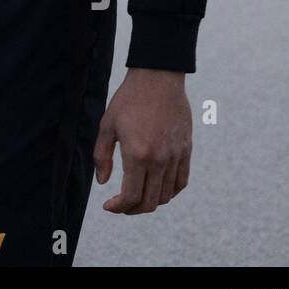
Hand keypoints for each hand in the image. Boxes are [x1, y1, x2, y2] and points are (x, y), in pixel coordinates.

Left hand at [93, 67, 191, 212]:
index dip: (119, 207)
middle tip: (121, 205)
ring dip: (151, 202)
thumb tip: (103, 182)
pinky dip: (169, 192)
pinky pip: (181, 182)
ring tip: (137, 196)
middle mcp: (159, 160)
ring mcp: (175, 156)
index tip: (108, 206)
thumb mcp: (107, 125)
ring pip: (166, 195)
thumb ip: (102, 156)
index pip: (131, 196)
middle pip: (150, 202)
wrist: (158, 79)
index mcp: (137, 155)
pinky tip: (157, 189)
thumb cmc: (128, 100)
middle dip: (133, 209)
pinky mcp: (186, 150)